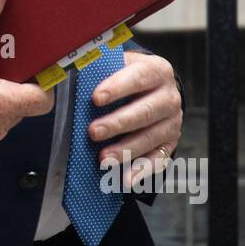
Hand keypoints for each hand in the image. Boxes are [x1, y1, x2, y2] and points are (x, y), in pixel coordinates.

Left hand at [88, 51, 182, 190]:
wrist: (155, 90)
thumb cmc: (128, 77)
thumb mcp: (120, 65)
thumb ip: (102, 68)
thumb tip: (72, 73)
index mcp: (157, 71)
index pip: (139, 77)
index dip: (118, 87)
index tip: (95, 98)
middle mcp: (169, 97)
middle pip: (145, 111)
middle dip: (118, 123)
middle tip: (93, 132)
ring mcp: (172, 123)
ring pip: (150, 138)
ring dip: (125, 150)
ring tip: (103, 159)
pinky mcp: (170, 144)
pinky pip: (158, 160)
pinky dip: (141, 171)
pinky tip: (125, 180)